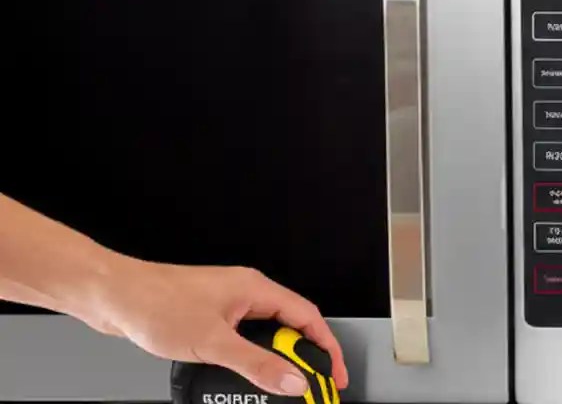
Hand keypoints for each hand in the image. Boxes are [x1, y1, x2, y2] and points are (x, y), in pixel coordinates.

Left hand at [85, 258, 348, 395]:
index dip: (326, 348)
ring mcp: (225, 306)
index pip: (308, 319)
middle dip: (300, 359)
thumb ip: (256, 364)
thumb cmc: (155, 303)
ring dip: (272, 361)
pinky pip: (240, 341)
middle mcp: (244, 294)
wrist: (112, 296)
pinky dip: (248, 360)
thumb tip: (293, 380)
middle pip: (289, 328)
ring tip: (273, 386)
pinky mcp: (207, 319)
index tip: (334, 374)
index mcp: (255, 289)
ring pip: (263, 336)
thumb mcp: (213, 343)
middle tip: (305, 388)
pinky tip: (237, 376)